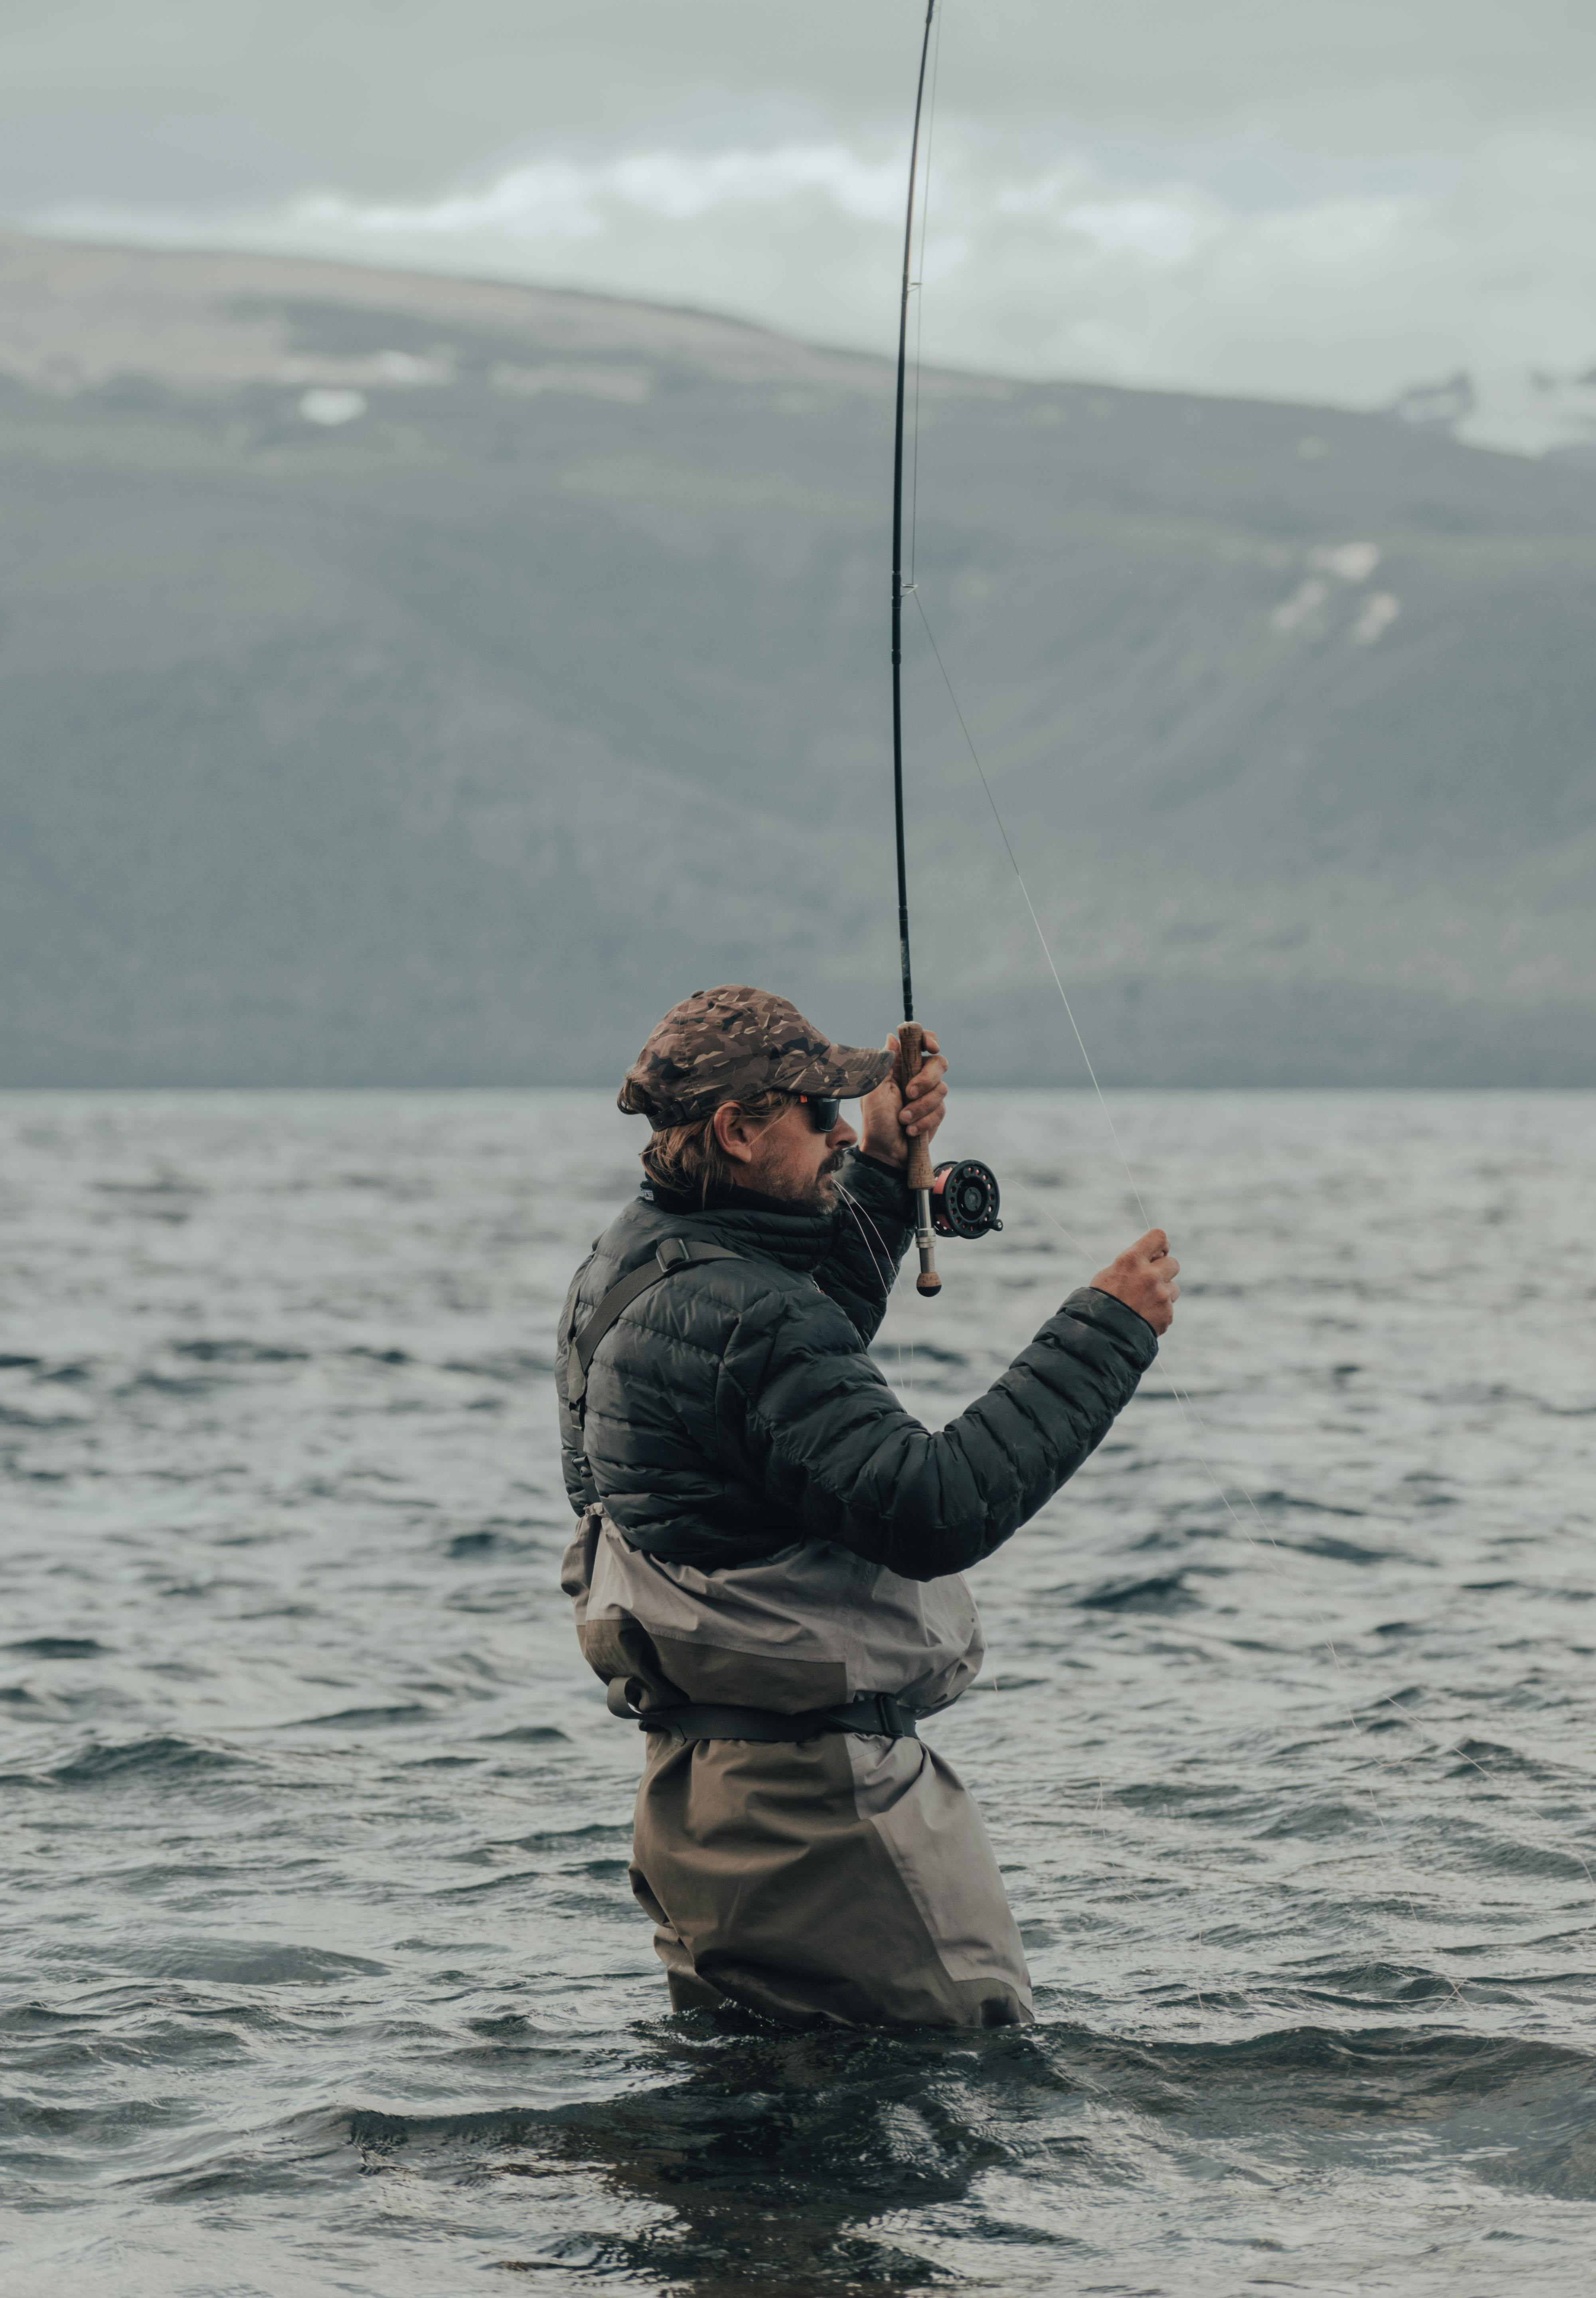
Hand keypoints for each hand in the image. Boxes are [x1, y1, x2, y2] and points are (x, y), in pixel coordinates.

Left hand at [858, 1030, 947, 1166]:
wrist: (886, 1151)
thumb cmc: (875, 1120)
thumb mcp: (874, 1091)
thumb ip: (884, 1064)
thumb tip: (891, 1037)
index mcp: (900, 1066)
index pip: (919, 1043)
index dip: (929, 1039)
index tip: (931, 1047)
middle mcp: (917, 1076)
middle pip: (938, 1063)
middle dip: (926, 1079)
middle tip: (909, 1093)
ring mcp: (928, 1094)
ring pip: (941, 1088)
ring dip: (920, 1106)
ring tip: (904, 1119)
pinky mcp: (936, 1111)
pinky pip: (940, 1109)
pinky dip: (924, 1121)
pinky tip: (911, 1130)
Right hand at [1090, 1228, 1179, 1335]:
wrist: (1100, 1335)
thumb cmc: (1100, 1302)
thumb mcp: (1109, 1275)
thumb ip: (1133, 1265)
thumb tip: (1152, 1259)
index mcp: (1132, 1260)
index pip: (1158, 1236)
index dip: (1162, 1243)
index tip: (1160, 1251)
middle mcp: (1150, 1275)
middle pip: (1173, 1263)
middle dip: (1164, 1271)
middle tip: (1150, 1281)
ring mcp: (1161, 1295)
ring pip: (1173, 1288)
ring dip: (1162, 1294)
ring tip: (1143, 1305)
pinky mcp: (1167, 1314)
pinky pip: (1168, 1309)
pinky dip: (1158, 1313)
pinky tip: (1143, 1319)